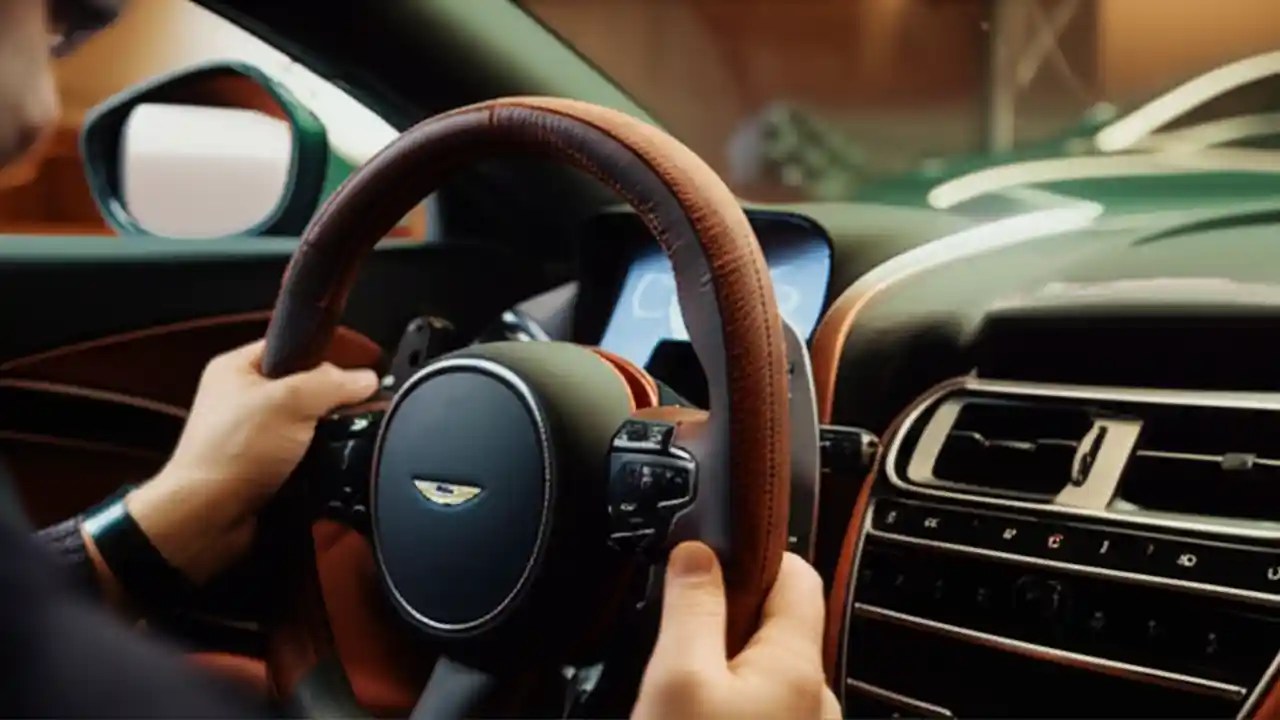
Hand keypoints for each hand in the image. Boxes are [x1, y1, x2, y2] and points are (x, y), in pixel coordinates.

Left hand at [123, 340, 378, 582]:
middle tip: (354, 411)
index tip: (355, 374)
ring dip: (326, 434)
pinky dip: (318, 459)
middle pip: (303, 387)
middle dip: (330, 401)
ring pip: (306, 423)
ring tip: (345, 441)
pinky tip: (331, 464)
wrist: (208, 518)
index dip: (325, 356)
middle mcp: (242, 398)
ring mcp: (251, 435)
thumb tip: (367, 379)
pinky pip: (303, 454)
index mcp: (237, 368)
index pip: (292, 347)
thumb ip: (334, 383)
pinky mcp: (262, 466)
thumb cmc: (235, 452)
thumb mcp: (291, 401)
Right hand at [632, 543, 840, 719]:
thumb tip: (697, 553)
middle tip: (677, 634)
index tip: (707, 559)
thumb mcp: (678, 681)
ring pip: (763, 670)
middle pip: (777, 625)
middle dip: (728, 617)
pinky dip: (730, 701)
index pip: (798, 575)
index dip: (752, 556)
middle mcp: (815, 698)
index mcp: (798, 667)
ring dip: (724, 664)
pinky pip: (761, 708)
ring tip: (679, 684)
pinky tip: (695, 716)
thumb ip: (692, 609)